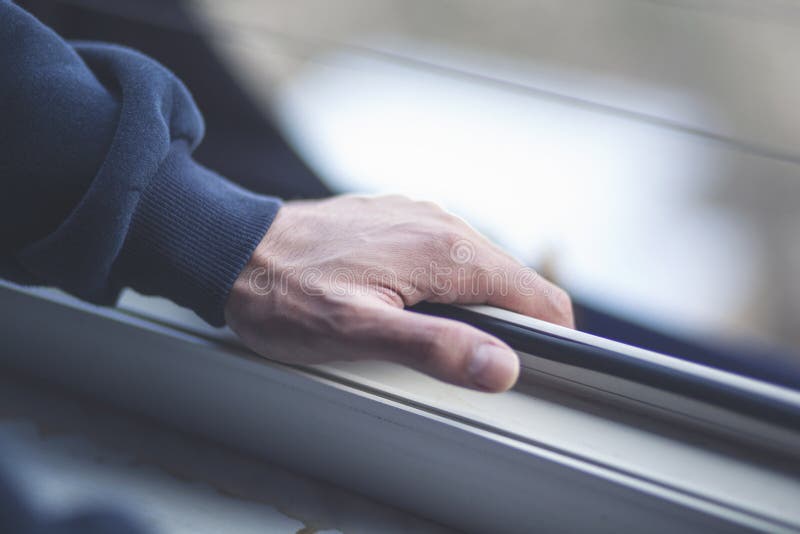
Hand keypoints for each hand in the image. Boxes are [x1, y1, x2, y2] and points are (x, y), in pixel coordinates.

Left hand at [225, 195, 572, 391]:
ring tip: (433, 335)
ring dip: (476, 305)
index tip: (537, 365)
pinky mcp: (399, 218)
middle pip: (513, 281)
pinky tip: (410, 302)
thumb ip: (436, 348)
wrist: (235, 248)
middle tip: (467, 361)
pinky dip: (448, 283)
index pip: (537, 296)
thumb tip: (503, 365)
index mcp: (445, 253)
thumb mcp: (357, 333)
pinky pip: (447, 253)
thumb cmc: (286, 294)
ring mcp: (420, 216)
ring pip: (481, 267)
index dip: (549, 336)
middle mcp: (441, 224)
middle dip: (510, 325)